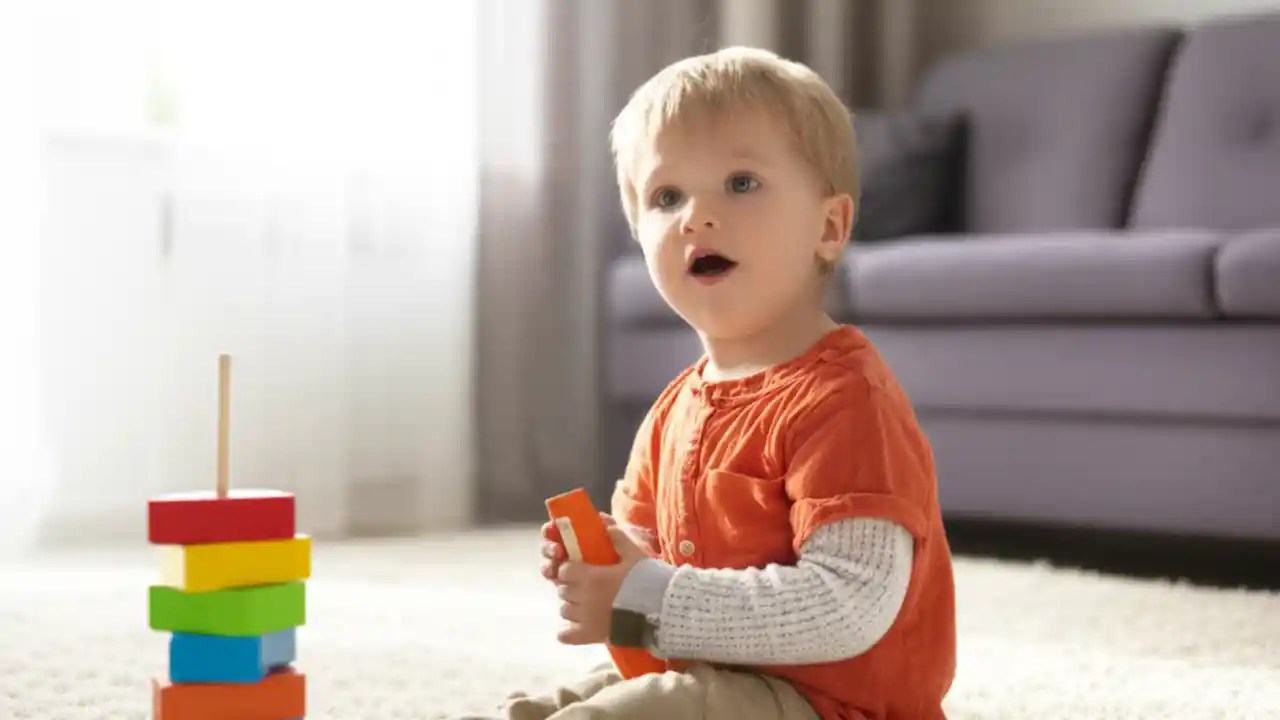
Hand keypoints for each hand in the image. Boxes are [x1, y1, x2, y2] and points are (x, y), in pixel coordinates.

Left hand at [545, 514, 649, 644]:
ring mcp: (586, 619)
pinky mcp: (591, 636)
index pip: (564, 570)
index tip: (580, 570)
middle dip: (571, 588)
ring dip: (572, 607)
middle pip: (563, 590)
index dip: (570, 569)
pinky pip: (566, 636)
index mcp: (592, 577)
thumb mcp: (635, 555)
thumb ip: (618, 539)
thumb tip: (606, 525)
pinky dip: (568, 632)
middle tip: (586, 588)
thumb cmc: (649, 581)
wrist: (662, 611)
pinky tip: (578, 627)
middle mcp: (584, 597)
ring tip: (586, 607)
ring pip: (564, 611)